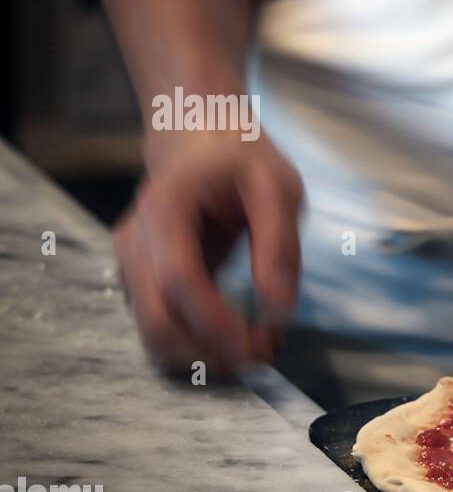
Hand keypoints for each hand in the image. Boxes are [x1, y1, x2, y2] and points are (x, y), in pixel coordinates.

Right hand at [114, 131, 302, 372]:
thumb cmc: (239, 158)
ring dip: (206, 354)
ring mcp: (133, 264)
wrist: (196, 137)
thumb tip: (279, 311)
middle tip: (264, 354)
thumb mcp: (278, 187)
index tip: (256, 346)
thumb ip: (279, 247)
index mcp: (166, 209)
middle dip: (209, 352)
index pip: (179, 280)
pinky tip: (240, 334)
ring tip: (259, 345)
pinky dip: (199, 343)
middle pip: (156, 321)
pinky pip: (164, 325)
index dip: (215, 323)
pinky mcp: (143, 281)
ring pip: (155, 334)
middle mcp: (138, 242)